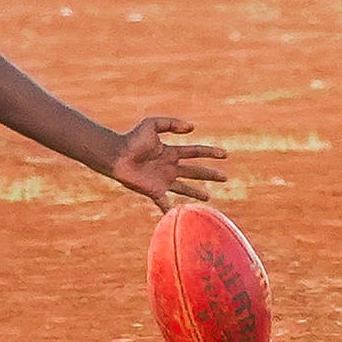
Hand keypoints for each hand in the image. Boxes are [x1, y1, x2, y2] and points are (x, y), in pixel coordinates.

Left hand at [109, 114, 229, 209]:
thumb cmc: (132, 139)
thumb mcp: (152, 124)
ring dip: (197, 192)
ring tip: (208, 198)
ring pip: (185, 188)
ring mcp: (163, 180)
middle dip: (210, 174)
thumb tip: (192, 128)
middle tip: (225, 178)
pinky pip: (165, 203)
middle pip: (195, 171)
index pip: (195, 152)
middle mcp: (169, 167)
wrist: (117, 155)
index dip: (210, 152)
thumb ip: (171, 123)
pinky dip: (171, 211)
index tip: (224, 154)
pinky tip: (179, 217)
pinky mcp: (154, 191)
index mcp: (171, 152)